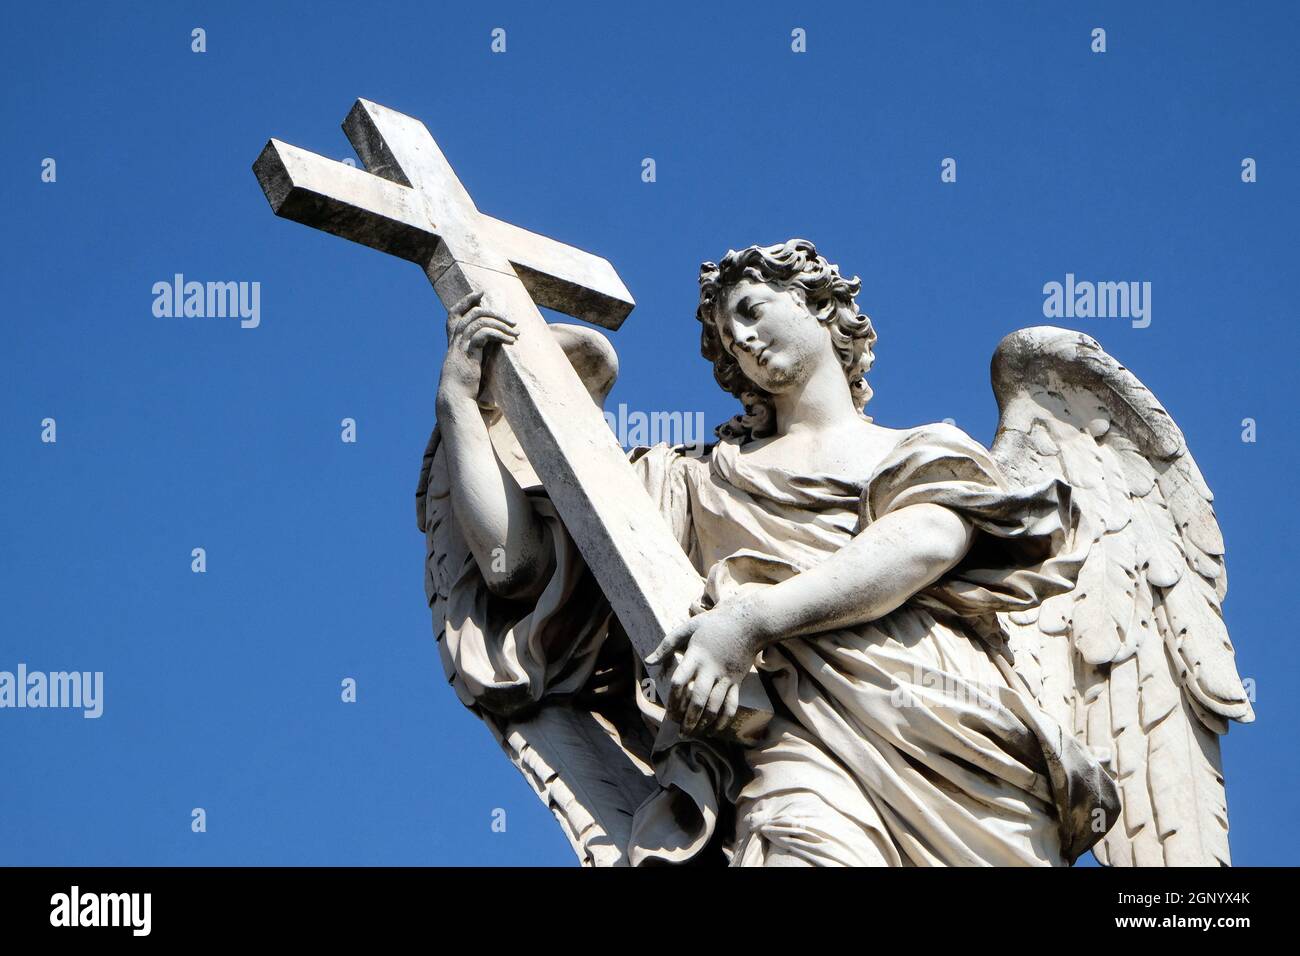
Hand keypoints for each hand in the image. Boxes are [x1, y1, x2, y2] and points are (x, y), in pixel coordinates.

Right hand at [436, 290, 517, 413]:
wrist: (455, 398)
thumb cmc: (464, 386)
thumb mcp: (469, 365)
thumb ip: (476, 352)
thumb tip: (493, 345)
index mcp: (454, 342)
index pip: (453, 314)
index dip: (465, 301)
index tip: (479, 294)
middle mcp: (455, 340)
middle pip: (472, 313)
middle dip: (493, 311)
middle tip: (512, 320)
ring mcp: (461, 346)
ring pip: (479, 320)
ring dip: (501, 323)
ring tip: (516, 333)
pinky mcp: (468, 353)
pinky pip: (484, 334)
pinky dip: (499, 334)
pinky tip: (510, 341)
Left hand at [646, 596, 765, 735]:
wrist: (749, 623)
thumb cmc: (714, 624)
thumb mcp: (688, 628)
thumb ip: (667, 644)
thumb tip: (649, 661)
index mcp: (696, 656)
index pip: (679, 681)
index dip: (673, 699)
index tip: (669, 712)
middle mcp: (711, 669)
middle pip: (698, 699)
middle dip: (688, 719)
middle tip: (681, 732)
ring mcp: (726, 677)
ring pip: (715, 705)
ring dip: (704, 723)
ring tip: (694, 734)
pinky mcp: (738, 681)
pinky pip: (731, 704)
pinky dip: (724, 720)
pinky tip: (715, 729)